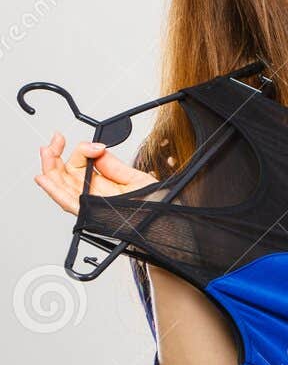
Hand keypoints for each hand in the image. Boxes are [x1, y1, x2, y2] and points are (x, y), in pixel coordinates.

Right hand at [34, 132, 155, 215]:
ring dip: (50, 168)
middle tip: (55, 141)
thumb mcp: (136, 179)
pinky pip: (69, 203)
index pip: (81, 166)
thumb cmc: (155, 205)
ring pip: (61, 187)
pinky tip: (45, 179)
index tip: (91, 144)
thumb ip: (114, 165)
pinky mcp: (92, 214)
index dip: (81, 151)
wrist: (165, 223)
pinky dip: (54, 191)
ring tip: (46, 153)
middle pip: (65, 175)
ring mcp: (91, 204)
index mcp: (102, 185)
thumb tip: (98, 150)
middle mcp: (92, 194)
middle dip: (56, 156)